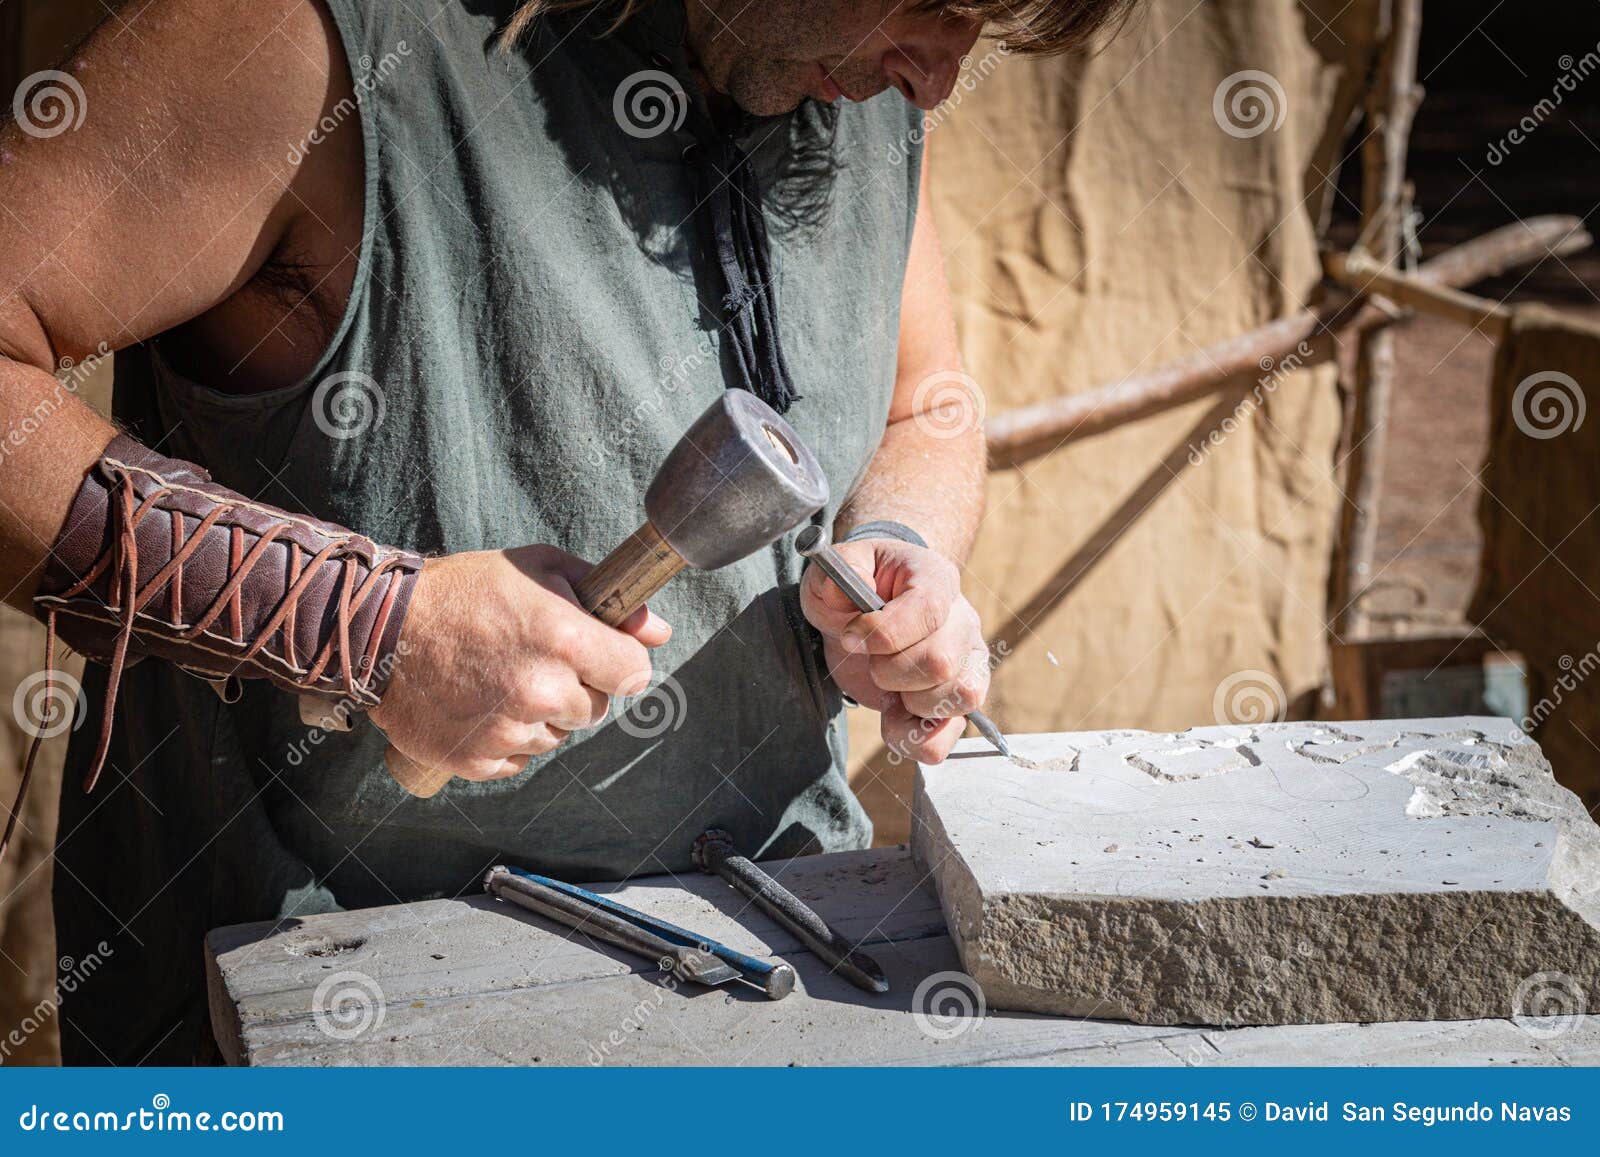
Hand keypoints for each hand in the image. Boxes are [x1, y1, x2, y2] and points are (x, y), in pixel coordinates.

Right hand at [371, 546, 671, 781]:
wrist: (381, 630)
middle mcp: (542, 691)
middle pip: (597, 708)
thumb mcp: (540, 568)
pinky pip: (520, 758)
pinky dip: (507, 738)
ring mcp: (510, 731)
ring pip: (558, 735)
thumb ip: (607, 598)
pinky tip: (480, 703)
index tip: (598, 654)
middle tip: (533, 659)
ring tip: (500, 678)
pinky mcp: (479, 760)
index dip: (619, 662)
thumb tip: (658, 630)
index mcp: (564, 640)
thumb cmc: (466, 591)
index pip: (635, 674)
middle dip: (576, 687)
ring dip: (542, 714)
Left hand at [800, 537, 989, 763]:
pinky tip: (894, 714)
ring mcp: (968, 663)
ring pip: (959, 698)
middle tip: (870, 658)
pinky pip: (948, 737)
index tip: (850, 637)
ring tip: (886, 683)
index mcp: (937, 579)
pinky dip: (913, 738)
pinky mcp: (958, 702)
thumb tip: (841, 595)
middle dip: (889, 670)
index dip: (885, 632)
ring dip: (907, 702)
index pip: (929, 609)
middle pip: (941, 662)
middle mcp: (963, 621)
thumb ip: (838, 571)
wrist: (864, 610)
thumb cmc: (855, 586)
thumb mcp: (838, 567)